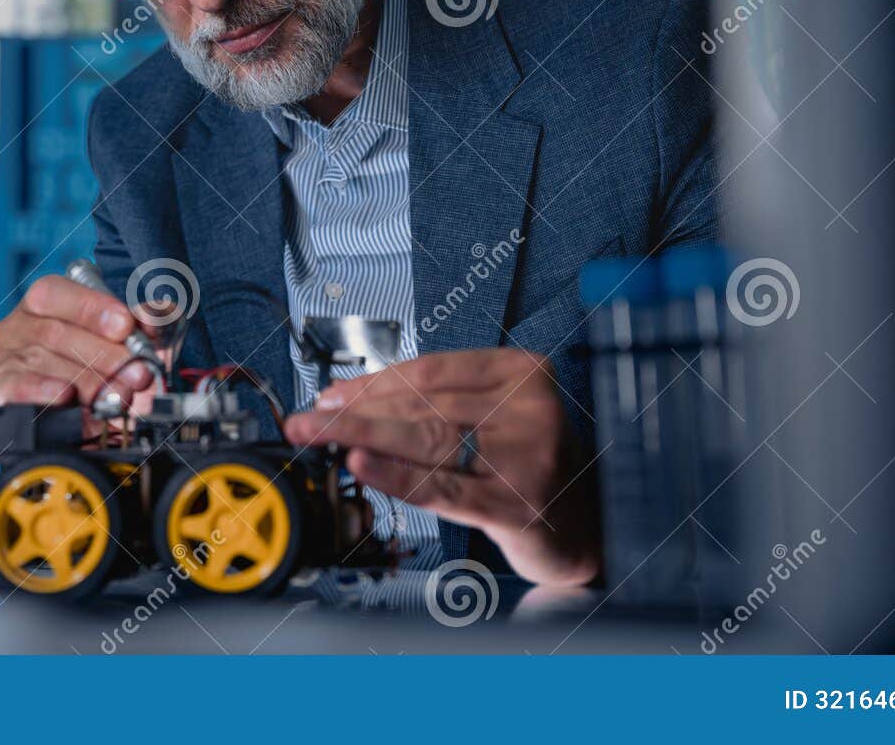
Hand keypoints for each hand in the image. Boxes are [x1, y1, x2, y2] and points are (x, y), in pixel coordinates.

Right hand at [0, 275, 152, 406]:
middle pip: (54, 333)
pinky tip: (66, 396)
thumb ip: (142, 322)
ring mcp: (4, 357)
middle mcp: (19, 325)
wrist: (65, 415)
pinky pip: (15, 386)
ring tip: (120, 395)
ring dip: (87, 381)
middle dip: (103, 354)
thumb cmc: (94, 364)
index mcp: (44, 302)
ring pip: (41, 362)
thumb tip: (156, 315)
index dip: (90, 306)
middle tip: (137, 372)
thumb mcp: (122, 339)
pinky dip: (42, 391)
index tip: (125, 325)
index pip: (55, 292)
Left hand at [282, 348, 599, 586]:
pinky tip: (360, 466)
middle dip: (356, 412)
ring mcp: (525, 457)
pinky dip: (394, 476)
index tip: (330, 395)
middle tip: (308, 419)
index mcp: (523, 372)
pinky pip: (441, 487)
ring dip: (362, 437)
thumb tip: (349, 395)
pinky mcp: (515, 504)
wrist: (587, 522)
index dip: (372, 382)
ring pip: (426, 440)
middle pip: (423, 405)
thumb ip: (434, 401)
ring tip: (319, 438)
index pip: (432, 372)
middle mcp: (529, 408)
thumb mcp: (495, 414)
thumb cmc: (530, 460)